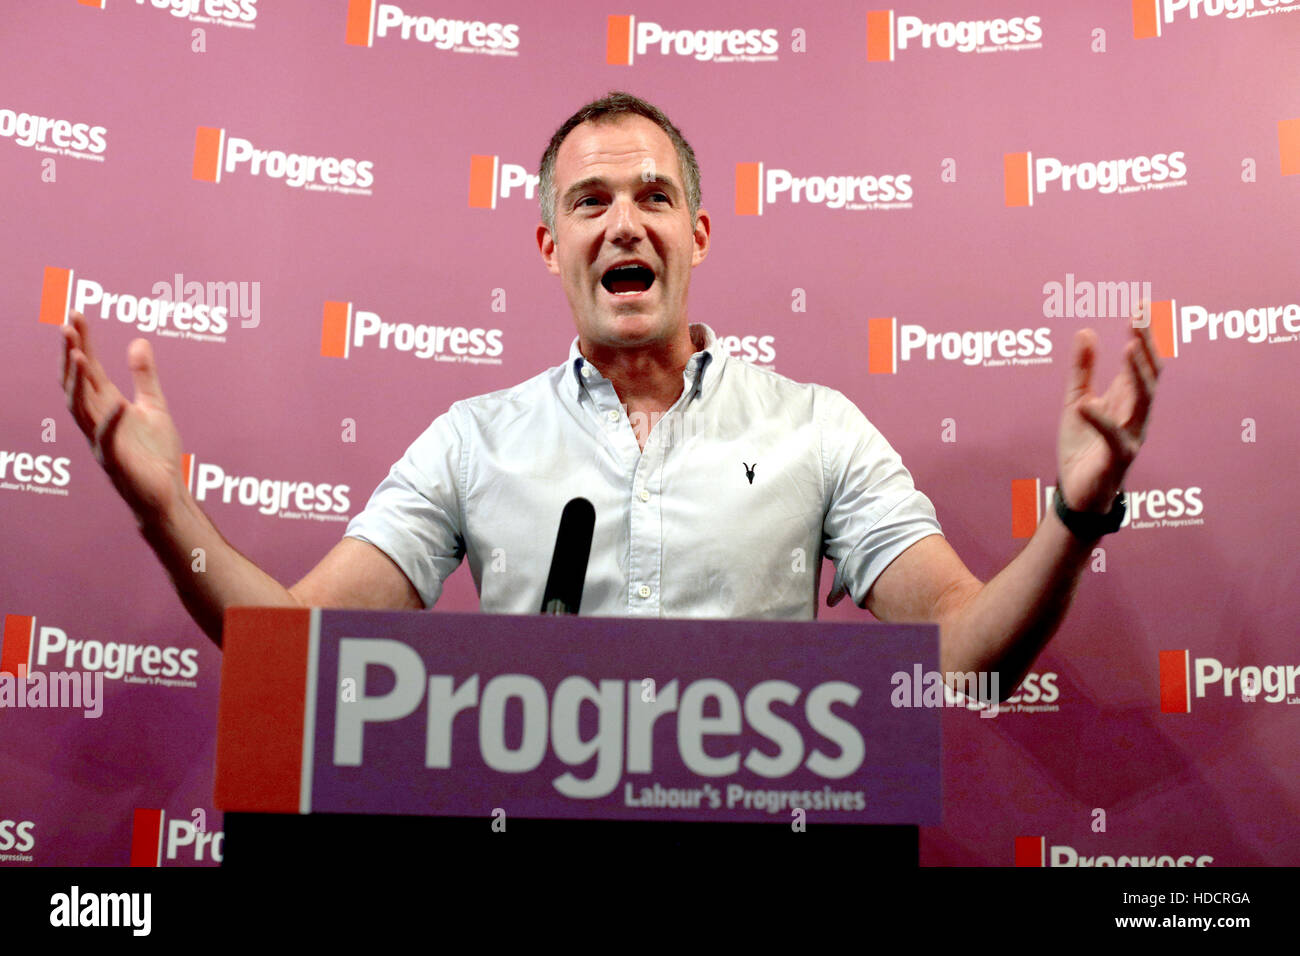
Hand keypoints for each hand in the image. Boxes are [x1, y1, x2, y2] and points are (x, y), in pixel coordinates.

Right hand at [60, 312, 186, 521]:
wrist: (166, 494)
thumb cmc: (156, 454)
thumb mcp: (154, 406)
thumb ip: (145, 376)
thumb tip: (139, 340)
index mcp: (107, 405)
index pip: (90, 368)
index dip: (82, 341)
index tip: (76, 313)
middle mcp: (98, 420)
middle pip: (77, 382)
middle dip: (71, 354)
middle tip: (67, 326)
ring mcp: (102, 441)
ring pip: (80, 408)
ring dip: (79, 383)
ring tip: (80, 355)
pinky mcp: (114, 461)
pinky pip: (107, 439)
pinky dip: (112, 421)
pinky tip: (118, 403)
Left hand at [1057, 307, 1161, 512]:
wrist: (1078, 493)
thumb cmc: (1082, 448)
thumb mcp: (1076, 402)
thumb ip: (1082, 370)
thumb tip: (1085, 330)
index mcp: (1127, 399)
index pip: (1139, 360)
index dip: (1142, 333)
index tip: (1140, 304)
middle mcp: (1136, 414)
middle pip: (1148, 374)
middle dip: (1146, 344)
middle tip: (1139, 316)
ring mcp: (1131, 435)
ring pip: (1143, 400)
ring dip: (1137, 373)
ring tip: (1128, 347)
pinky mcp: (1118, 458)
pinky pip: (1112, 436)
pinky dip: (1099, 419)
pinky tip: (1087, 404)